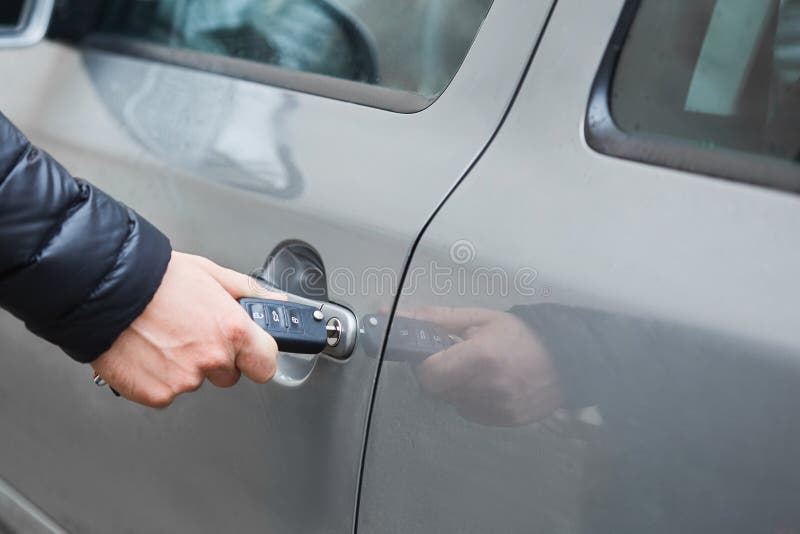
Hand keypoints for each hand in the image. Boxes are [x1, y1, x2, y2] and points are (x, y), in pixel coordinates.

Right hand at [91, 252, 285, 407]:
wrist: (104, 289)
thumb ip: (248, 292)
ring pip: (196, 381)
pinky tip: (148, 351)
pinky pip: (167, 391)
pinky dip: (159, 377)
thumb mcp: (210, 273)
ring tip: (163, 336)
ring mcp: (184, 380)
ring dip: (184, 366)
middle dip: (216, 359)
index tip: (251, 352)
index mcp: (231, 330)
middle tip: (191, 333)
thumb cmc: (154, 279)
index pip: (266, 363)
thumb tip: (274, 301)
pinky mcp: (157, 394)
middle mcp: (212, 358)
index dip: (258, 357)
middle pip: (229, 374)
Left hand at [406, 307, 562, 426]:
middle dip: (440, 374)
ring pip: (453, 402)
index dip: (424, 364)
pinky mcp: (505, 422)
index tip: (434, 353)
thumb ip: (435, 319)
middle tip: (458, 358)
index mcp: (480, 357)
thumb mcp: (479, 318)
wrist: (567, 360)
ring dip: (458, 387)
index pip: (428, 375)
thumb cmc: (520, 334)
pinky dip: (474, 399)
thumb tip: (389, 314)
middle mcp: (488, 388)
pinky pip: (471, 412)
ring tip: (482, 370)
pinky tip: (493, 385)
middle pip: (438, 390)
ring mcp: (498, 409)